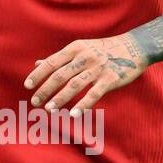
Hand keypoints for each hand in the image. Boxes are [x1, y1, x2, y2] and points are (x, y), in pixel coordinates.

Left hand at [23, 34, 147, 113]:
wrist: (134, 47)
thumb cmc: (104, 49)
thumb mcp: (81, 48)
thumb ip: (60, 58)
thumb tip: (38, 64)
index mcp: (76, 48)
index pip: (52, 62)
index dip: (38, 75)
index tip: (28, 86)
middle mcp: (85, 56)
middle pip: (60, 75)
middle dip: (45, 90)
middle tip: (35, 102)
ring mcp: (98, 68)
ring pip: (74, 85)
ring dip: (60, 98)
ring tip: (49, 109)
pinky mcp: (111, 79)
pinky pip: (94, 94)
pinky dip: (82, 105)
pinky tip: (73, 114)